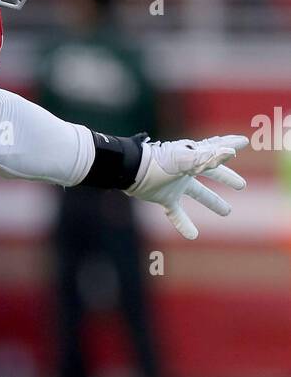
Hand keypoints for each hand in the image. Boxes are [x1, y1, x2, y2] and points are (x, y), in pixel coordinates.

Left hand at [127, 134, 247, 239]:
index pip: (216, 149)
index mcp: (193, 156)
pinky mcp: (164, 198)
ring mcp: (175, 185)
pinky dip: (184, 224)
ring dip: (212, 202)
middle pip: (211, 173)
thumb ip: (208, 157)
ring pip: (198, 194)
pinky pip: (176, 213)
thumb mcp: (185, 160)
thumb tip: (232, 152)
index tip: (245, 141)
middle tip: (241, 185)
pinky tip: (192, 235)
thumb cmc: (158, 162)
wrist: (131, 171)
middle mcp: (186, 170)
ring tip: (227, 212)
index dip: (230, 145)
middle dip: (226, 178)